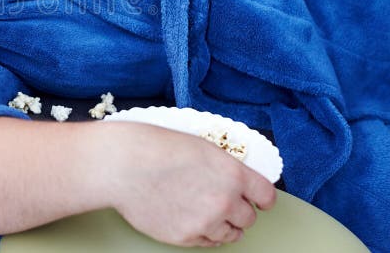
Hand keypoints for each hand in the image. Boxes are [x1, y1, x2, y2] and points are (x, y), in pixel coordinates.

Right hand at [104, 122, 276, 246]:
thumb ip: (223, 167)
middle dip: (238, 210)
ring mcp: (205, 221)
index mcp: (232, 173)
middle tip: (222, 202)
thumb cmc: (155, 148)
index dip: (262, 198)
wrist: (123, 165)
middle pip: (248, 218)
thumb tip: (235, 182)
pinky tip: (191, 218)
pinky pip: (206, 242)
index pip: (266, 195)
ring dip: (223, 225)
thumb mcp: (200, 147)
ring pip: (230, 234)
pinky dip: (203, 233)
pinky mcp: (185, 237)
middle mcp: (224, 200)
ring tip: (205, 212)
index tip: (259, 200)